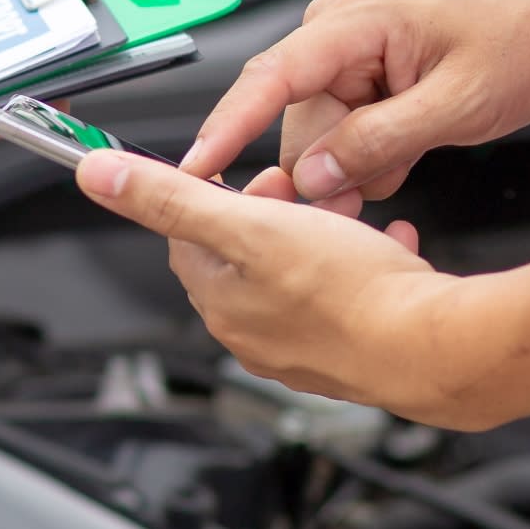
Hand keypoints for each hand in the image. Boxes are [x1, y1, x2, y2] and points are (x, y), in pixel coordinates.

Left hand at [75, 151, 496, 423]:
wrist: (432, 348)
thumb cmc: (351, 293)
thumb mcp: (250, 223)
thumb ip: (170, 198)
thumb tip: (97, 175)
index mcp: (221, 301)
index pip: (188, 237)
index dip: (216, 195)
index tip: (249, 176)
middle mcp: (255, 333)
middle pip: (245, 255)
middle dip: (272, 212)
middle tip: (302, 190)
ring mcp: (304, 348)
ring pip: (299, 273)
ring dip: (320, 234)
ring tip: (347, 212)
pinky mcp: (351, 353)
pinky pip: (347, 296)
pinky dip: (363, 264)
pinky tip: (388, 245)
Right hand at [183, 0, 529, 213]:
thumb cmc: (520, 46)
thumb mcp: (456, 105)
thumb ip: (380, 141)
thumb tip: (315, 176)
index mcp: (358, 21)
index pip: (271, 76)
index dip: (229, 125)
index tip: (197, 168)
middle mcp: (340, 32)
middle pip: (294, 124)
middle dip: (327, 169)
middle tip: (370, 197)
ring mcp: (348, 58)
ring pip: (316, 139)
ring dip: (353, 168)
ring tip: (405, 164)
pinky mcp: (360, 82)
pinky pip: (340, 136)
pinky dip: (367, 158)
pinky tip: (404, 153)